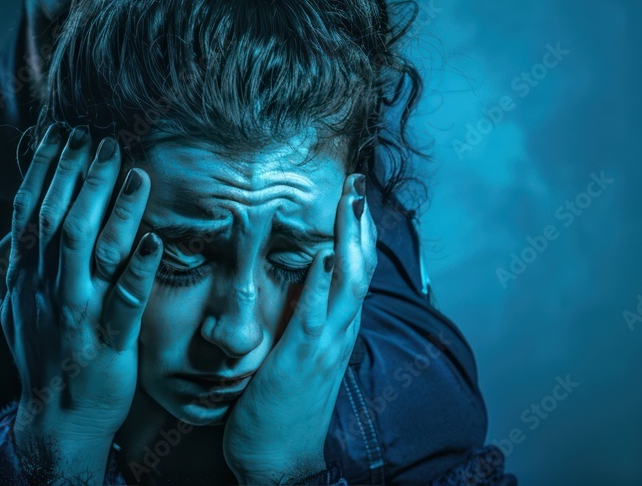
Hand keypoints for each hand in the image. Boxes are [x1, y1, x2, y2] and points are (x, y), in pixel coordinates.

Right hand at [0, 126, 162, 479]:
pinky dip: (139, 271)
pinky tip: (157, 243)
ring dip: (114, 209)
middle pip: (61, 219)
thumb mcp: (22, 306)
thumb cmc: (48, 354)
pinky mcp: (109, 340)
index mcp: (27, 276)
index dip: (47, 168)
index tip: (63, 130)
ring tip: (136, 172)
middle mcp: (49, 288)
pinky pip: (125, 301)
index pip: (32, 209)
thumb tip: (16, 228)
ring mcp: (79, 313)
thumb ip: (20, 265)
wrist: (59, 417)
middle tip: (101, 136)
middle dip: (80, 174)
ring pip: (92, 251)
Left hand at [223, 173, 376, 482]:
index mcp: (340, 327)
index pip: (357, 270)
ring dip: (350, 239)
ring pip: (348, 282)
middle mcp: (341, 330)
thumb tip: (303, 285)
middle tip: (357, 182)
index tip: (355, 197)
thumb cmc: (285, 407)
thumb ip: (307, 319)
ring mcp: (326, 343)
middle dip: (360, 223)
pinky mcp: (302, 357)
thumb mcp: (301, 355)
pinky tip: (325, 254)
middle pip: (361, 266)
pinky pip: (316, 313)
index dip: (359, 232)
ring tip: (350, 201)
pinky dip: (323, 282)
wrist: (280, 458)